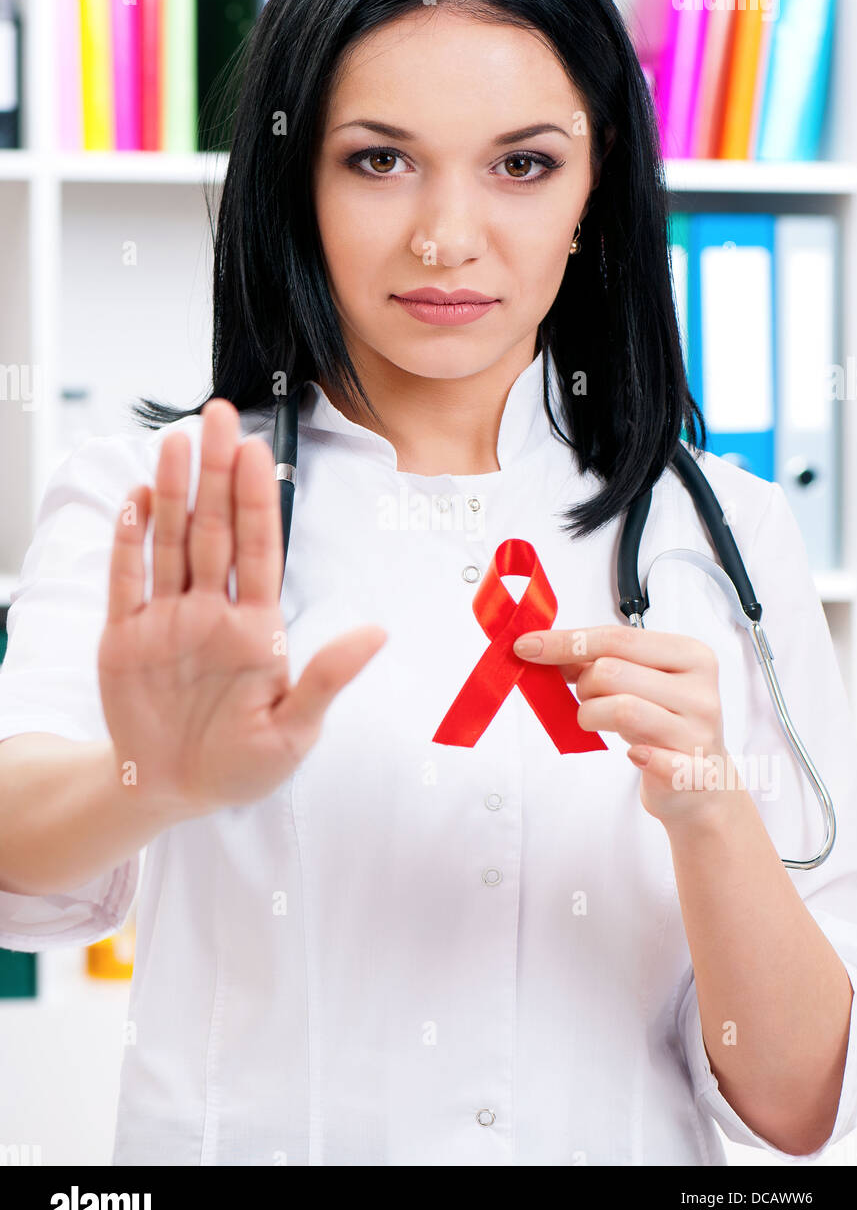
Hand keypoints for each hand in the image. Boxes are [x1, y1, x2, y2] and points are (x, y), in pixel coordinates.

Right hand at [98, 398, 387, 815]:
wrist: (174, 793)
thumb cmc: (242, 765)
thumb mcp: (294, 731)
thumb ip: (327, 678)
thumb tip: (380, 633)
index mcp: (257, 628)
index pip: (259, 549)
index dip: (256, 499)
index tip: (258, 450)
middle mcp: (212, 612)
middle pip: (214, 529)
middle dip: (215, 473)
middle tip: (218, 416)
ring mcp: (166, 620)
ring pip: (170, 542)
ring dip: (171, 493)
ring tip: (174, 442)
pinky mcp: (125, 637)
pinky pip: (126, 580)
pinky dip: (128, 541)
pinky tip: (134, 499)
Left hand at [512, 623, 744, 825]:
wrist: (702, 784)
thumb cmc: (663, 724)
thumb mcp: (637, 682)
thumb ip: (599, 661)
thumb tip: (544, 647)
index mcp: (690, 655)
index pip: (617, 638)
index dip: (566, 641)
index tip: (528, 647)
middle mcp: (699, 689)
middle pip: (612, 671)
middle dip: (584, 687)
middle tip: (589, 700)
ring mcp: (698, 730)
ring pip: (621, 708)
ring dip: (591, 716)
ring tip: (599, 721)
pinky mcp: (694, 771)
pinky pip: (652, 757)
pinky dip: (636, 755)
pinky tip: (634, 754)